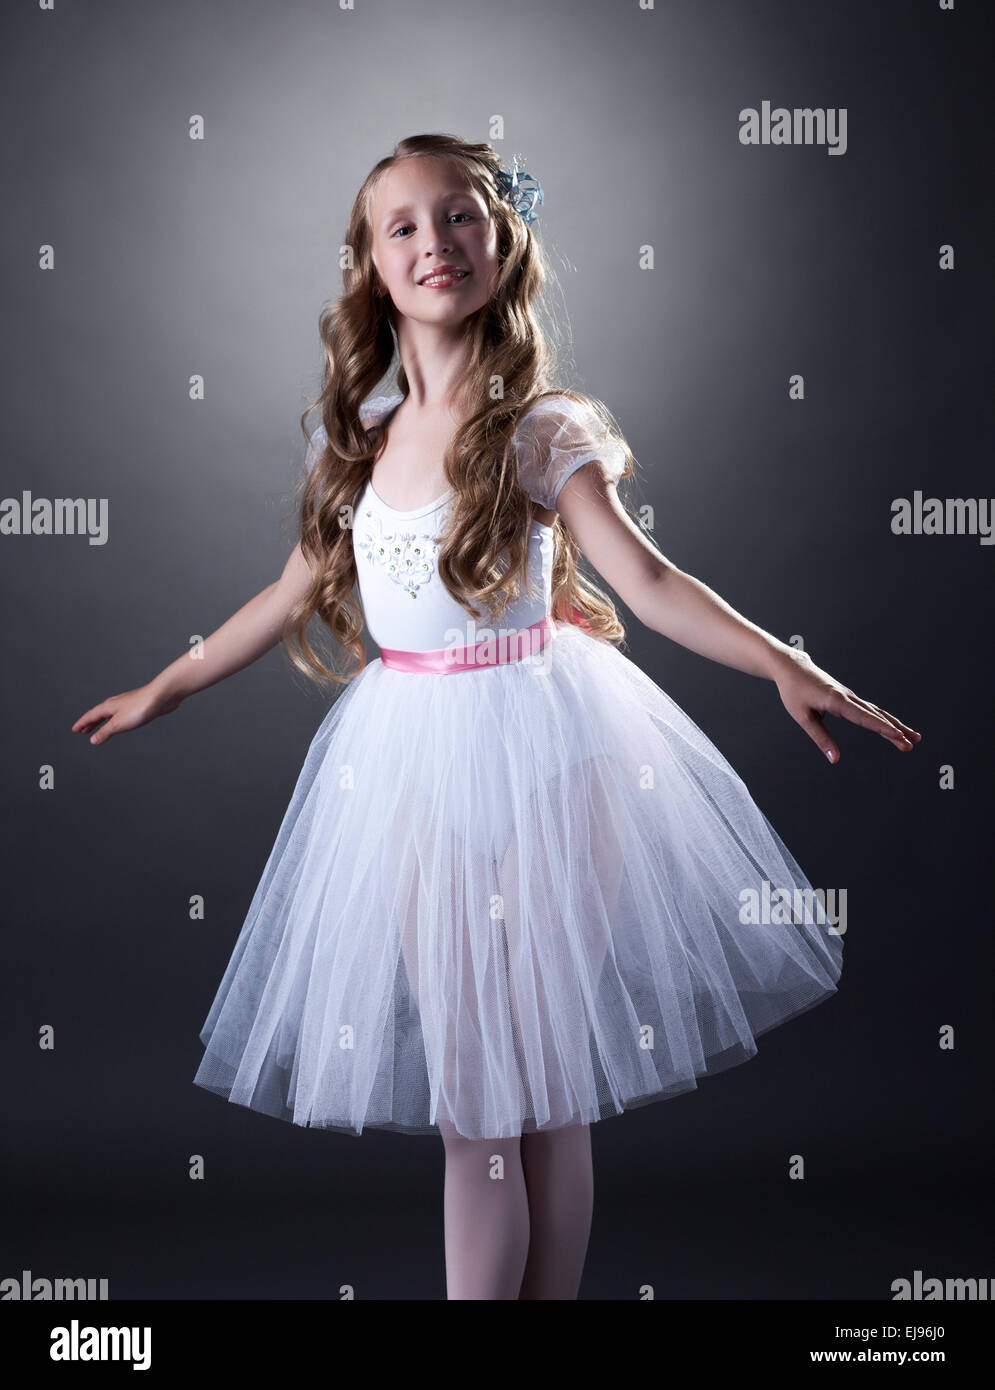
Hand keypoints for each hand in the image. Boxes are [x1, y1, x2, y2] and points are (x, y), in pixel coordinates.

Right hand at [72, 682, 182, 745]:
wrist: (162, 696)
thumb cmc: (140, 707)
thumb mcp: (119, 723)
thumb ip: (105, 732)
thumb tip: (93, 740)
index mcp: (108, 707)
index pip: (90, 716)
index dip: (82, 723)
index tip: (75, 729)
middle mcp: (115, 704)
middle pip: (99, 714)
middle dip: (90, 723)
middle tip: (83, 731)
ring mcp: (127, 704)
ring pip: (110, 714)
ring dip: (102, 722)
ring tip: (99, 728)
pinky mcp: (138, 706)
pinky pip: (121, 715)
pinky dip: (115, 721)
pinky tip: (121, 722)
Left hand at [773, 649, 920, 763]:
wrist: (793, 668)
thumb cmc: (794, 692)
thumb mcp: (803, 717)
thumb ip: (820, 738)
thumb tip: (834, 759)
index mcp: (836, 701)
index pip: (864, 717)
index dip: (882, 728)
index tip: (899, 736)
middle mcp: (847, 697)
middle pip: (876, 715)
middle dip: (895, 730)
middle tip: (912, 744)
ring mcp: (849, 696)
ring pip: (876, 712)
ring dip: (895, 725)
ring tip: (913, 738)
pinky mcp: (848, 698)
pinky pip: (870, 710)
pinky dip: (883, 719)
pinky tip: (893, 727)